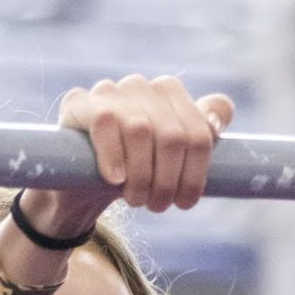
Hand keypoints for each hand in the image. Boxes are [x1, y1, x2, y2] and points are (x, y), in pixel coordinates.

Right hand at [23, 76, 237, 239]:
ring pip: (142, 130)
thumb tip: (217, 122)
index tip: (186, 201)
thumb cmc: (128, 175)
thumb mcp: (168, 166)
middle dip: (169, 180)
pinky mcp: (80, 103)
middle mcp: (144, 87)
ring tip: (136, 201)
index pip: (201, 130)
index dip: (198, 171)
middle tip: (159, 207)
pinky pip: (105, 122)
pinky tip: (114, 179)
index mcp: (172, 95)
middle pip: (176, 135)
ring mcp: (112, 91)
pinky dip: (113, 156)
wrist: (76, 190)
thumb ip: (198, 140)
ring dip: (142, 176)